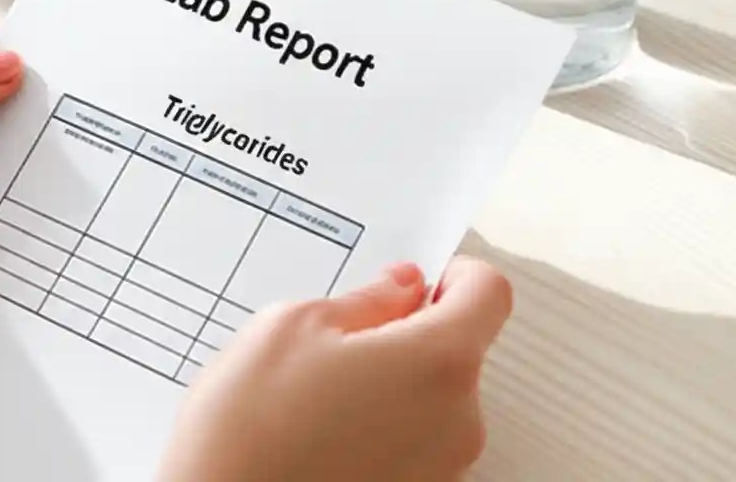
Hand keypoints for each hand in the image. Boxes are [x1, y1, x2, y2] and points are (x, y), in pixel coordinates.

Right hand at [158, 256, 512, 481]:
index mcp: (439, 363)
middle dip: (408, 335)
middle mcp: (458, 422)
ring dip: (390, 385)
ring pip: (432, 398)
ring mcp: (442, 470)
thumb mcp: (293, 325)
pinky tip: (321, 433)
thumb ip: (366, 298)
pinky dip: (379, 428)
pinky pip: (413, 442)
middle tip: (338, 342)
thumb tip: (400, 289)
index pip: (487, 293)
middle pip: (458, 350)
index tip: (418, 279)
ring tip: (317, 397)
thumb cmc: (248, 434)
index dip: (453, 274)